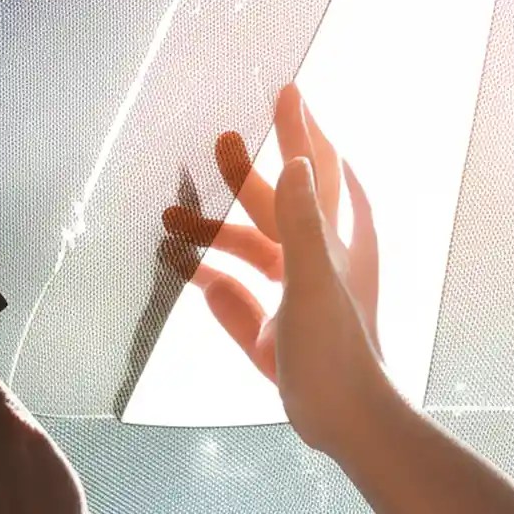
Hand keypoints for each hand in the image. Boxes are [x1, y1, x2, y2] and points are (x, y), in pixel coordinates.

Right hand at [162, 84, 387, 451]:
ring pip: (249, 253)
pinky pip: (237, 298)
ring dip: (213, 234)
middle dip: (243, 176)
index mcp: (336, 242)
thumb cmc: (335, 349)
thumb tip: (294, 160)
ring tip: (170, 218)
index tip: (287, 91)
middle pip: (276, 207)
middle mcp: (317, 262)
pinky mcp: (273, 333)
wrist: (343, 421)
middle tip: (214, 143)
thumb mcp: (314, 279)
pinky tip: (185, 272)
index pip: (318, 172)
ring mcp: (293, 298)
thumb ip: (301, 221)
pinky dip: (213, 283)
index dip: (302, 131)